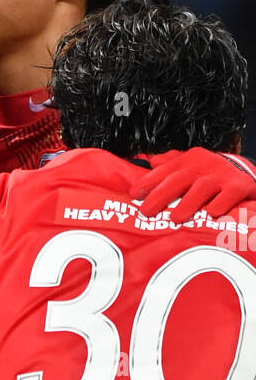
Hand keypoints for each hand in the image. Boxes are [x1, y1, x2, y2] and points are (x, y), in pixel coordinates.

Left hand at [129, 148, 255, 221]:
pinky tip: (211, 214)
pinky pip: (228, 195)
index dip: (148, 182)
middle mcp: (203, 166)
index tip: (134, 195)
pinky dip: (219, 205)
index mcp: (188, 160)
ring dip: (187, 204)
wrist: (247, 172)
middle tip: (146, 212)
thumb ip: (171, 163)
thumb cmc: (212, 173)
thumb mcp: (191, 164)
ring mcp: (221, 175)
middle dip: (160, 196)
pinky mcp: (239, 186)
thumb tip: (149, 161)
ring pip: (202, 189)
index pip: (164, 170)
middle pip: (178, 180)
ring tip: (175, 219)